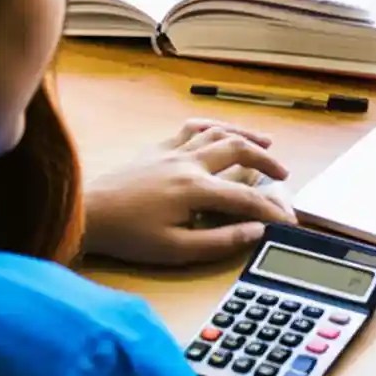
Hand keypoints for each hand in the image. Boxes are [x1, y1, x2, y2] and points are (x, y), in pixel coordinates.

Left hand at [83, 119, 297, 264]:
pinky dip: (213, 126)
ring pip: (218, 132)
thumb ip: (220, 241)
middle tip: (283, 175)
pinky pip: (191, 128)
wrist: (87, 215)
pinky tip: (222, 130)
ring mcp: (172, 151)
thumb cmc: (128, 236)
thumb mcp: (176, 249)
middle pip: (239, 151)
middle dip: (267, 161)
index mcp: (195, 190)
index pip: (246, 197)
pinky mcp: (157, 148)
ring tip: (266, 142)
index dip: (272, 209)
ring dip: (246, 136)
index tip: (288, 219)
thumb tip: (255, 231)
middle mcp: (188, 164)